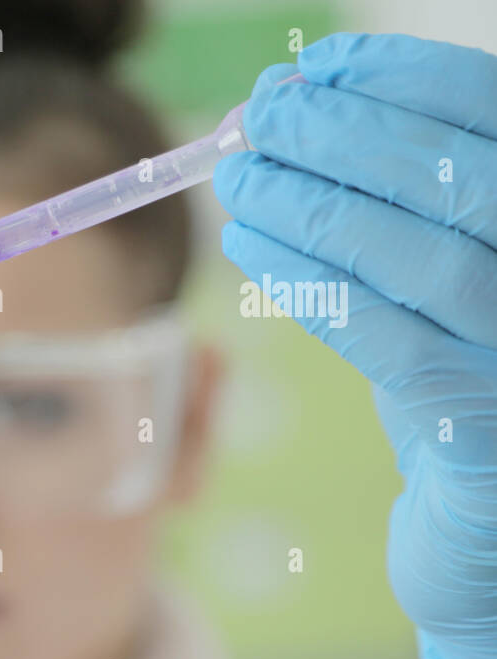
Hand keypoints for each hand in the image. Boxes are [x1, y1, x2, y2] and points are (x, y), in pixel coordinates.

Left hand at [214, 33, 496, 658]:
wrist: (489, 538)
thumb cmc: (458, 388)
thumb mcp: (440, 283)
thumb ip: (395, 206)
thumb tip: (294, 112)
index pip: (495, 123)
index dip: (404, 84)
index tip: (314, 69)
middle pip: (462, 180)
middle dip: (348, 137)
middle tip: (257, 119)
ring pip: (423, 256)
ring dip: (314, 207)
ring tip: (237, 179)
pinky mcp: (485, 435)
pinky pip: (388, 339)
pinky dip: (313, 284)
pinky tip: (251, 249)